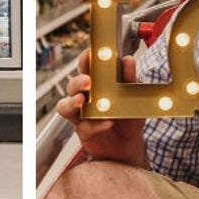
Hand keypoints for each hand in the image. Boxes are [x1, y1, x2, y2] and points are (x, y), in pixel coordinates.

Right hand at [55, 49, 147, 165]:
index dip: (84, 60)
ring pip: (65, 105)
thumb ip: (129, 79)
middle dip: (77, 82)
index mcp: (96, 84)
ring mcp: (81, 114)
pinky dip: (95, 124)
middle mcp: (85, 97)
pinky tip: (108, 123)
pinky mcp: (83, 130)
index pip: (86, 68)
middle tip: (87, 81)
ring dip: (72, 102)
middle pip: (72, 85)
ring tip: (82, 101)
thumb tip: (127, 60)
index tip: (89, 54)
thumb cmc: (128, 117)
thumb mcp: (133, 97)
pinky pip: (83, 126)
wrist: (129, 144)